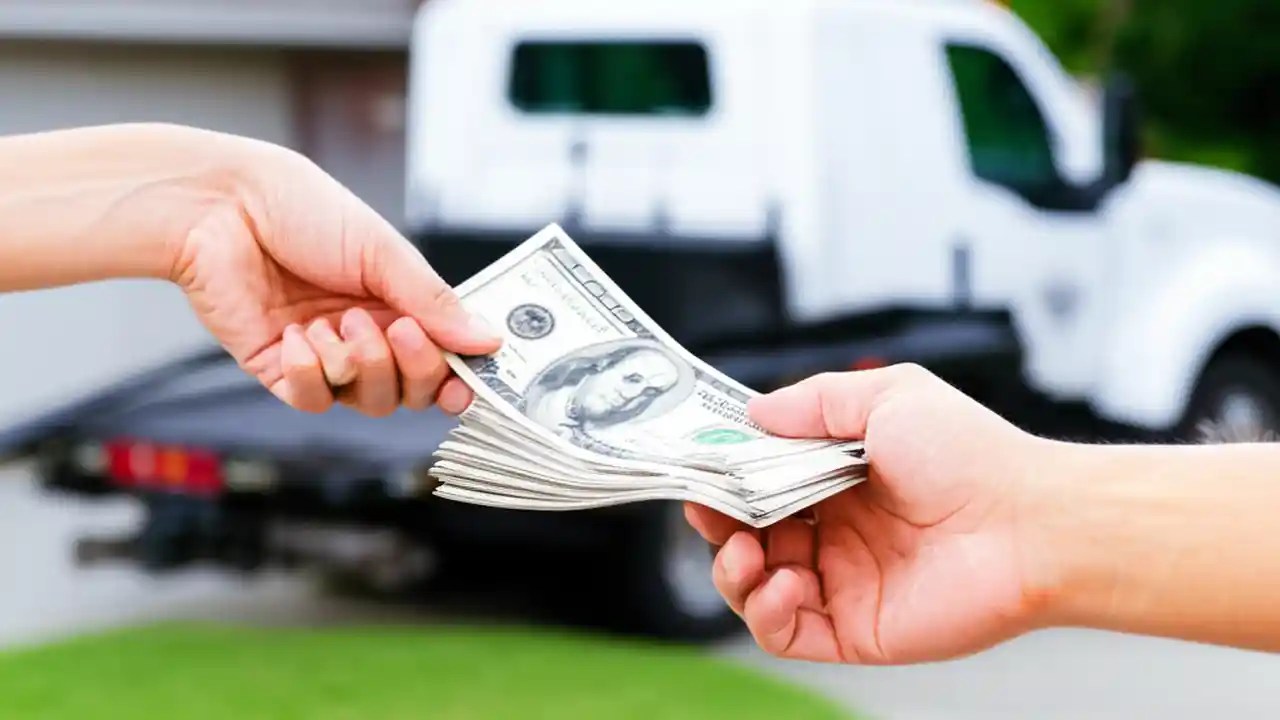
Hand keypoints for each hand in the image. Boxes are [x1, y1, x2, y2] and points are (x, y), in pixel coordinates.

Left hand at [170, 141, 499, 416]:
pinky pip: (312, 399)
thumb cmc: (300, 209)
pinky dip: (310, 373)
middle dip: (412, 368)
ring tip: (337, 321)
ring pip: (369, 400)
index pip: (442, 358)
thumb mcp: (382, 250)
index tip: (466, 383)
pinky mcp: (279, 369)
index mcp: (398, 302)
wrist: (221, 207)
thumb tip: (489, 339)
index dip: (457, 377)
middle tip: (396, 329)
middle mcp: (366, 333)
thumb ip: (435, 301)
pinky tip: (295, 336)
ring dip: (360, 364)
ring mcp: (324, 354)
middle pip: (412, 390)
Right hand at [686, 364, 1055, 663]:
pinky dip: (766, 613)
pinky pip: (786, 633)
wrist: (1032, 522)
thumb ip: (814, 401)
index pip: (760, 483)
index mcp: (839, 479)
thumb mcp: (888, 397)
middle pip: (748, 537)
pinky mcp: (856, 630)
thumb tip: (753, 413)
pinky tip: (783, 585)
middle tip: (709, 511)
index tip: (701, 470)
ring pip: (755, 589)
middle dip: (718, 526)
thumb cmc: (970, 453)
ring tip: (745, 553)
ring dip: (732, 572)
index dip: (725, 479)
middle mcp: (836, 533)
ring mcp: (843, 583)